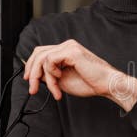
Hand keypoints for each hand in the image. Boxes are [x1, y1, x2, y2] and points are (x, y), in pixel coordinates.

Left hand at [22, 39, 136, 108]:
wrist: (106, 85)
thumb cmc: (90, 83)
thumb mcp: (62, 81)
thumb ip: (49, 76)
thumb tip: (35, 76)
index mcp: (66, 51)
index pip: (41, 53)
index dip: (31, 66)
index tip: (30, 81)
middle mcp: (66, 46)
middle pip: (38, 53)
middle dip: (32, 73)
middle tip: (33, 89)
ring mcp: (69, 47)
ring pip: (42, 58)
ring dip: (45, 78)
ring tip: (55, 90)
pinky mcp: (71, 51)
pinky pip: (50, 60)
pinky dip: (51, 73)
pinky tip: (60, 78)